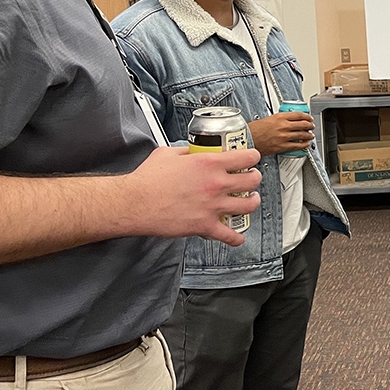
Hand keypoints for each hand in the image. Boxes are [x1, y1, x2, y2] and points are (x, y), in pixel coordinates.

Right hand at [127, 145, 260, 245]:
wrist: (134, 203)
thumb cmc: (147, 179)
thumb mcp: (168, 153)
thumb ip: (186, 152)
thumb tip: (192, 152)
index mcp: (209, 163)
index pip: (245, 157)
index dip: (253, 157)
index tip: (252, 158)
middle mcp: (216, 184)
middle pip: (252, 181)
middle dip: (255, 178)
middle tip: (252, 179)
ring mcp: (213, 206)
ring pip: (248, 205)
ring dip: (252, 202)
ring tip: (250, 200)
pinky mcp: (205, 226)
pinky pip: (230, 235)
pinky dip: (236, 238)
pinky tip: (238, 236)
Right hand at [248, 112, 314, 156]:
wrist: (247, 139)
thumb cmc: (254, 130)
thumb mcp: (268, 119)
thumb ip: (279, 119)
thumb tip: (288, 120)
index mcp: (280, 117)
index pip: (298, 115)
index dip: (307, 116)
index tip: (309, 117)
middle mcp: (283, 126)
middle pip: (303, 124)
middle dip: (310, 125)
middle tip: (312, 126)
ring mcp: (284, 136)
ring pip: (302, 135)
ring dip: (308, 135)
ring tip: (310, 135)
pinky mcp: (282, 146)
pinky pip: (297, 145)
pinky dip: (303, 145)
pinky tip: (305, 144)